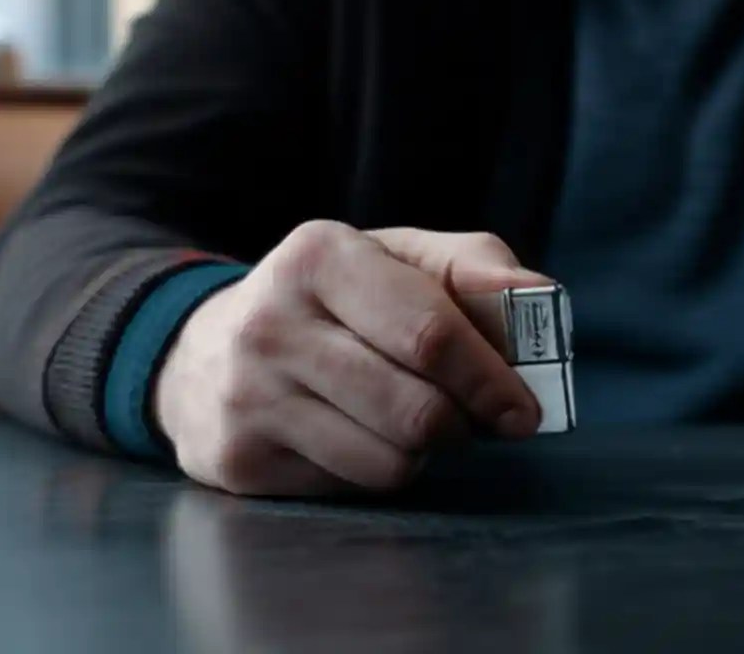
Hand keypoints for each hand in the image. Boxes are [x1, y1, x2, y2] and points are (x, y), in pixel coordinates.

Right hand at [156, 221, 548, 495]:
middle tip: (474, 419)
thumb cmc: (331, 301)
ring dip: (425, 451)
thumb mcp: (396, 260)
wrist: (201, 351)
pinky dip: (379, 469)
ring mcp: (249, 397)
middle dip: (464, 423)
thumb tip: (542, 293)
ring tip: (411, 419)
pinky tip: (360, 435)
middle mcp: (272, 324)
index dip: (491, 378)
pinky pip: (353, 486)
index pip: (430, 334)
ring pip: (390, 460)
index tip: (524, 408)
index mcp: (320, 256)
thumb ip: (473, 268)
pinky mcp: (240, 459)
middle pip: (416, 409)